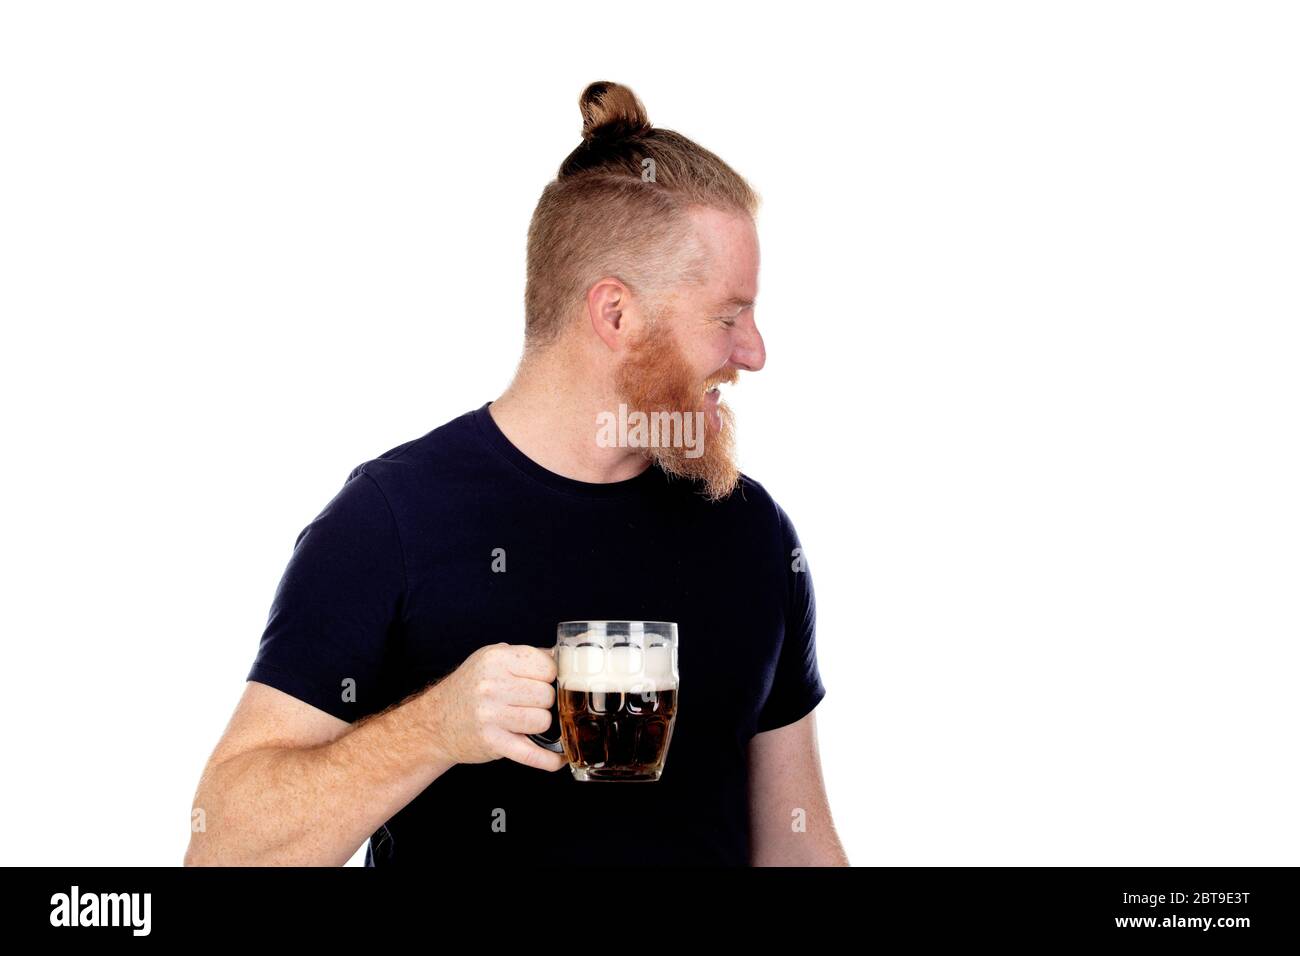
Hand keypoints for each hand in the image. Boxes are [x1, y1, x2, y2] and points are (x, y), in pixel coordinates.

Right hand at [424, 643, 565, 771]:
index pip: (547, 667)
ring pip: (543, 721)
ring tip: (523, 721)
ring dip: (539, 724)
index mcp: (496, 658)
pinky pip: (533, 754)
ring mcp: (491, 715)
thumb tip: (565, 657)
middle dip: (543, 701)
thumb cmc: (469, 688)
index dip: (549, 676)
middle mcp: (492, 685)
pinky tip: (559, 758)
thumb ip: (528, 656)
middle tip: (526, 703)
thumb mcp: (492, 659)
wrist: (435, 722)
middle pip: (547, 695)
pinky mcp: (493, 743)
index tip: (541, 682)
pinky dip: (549, 759)